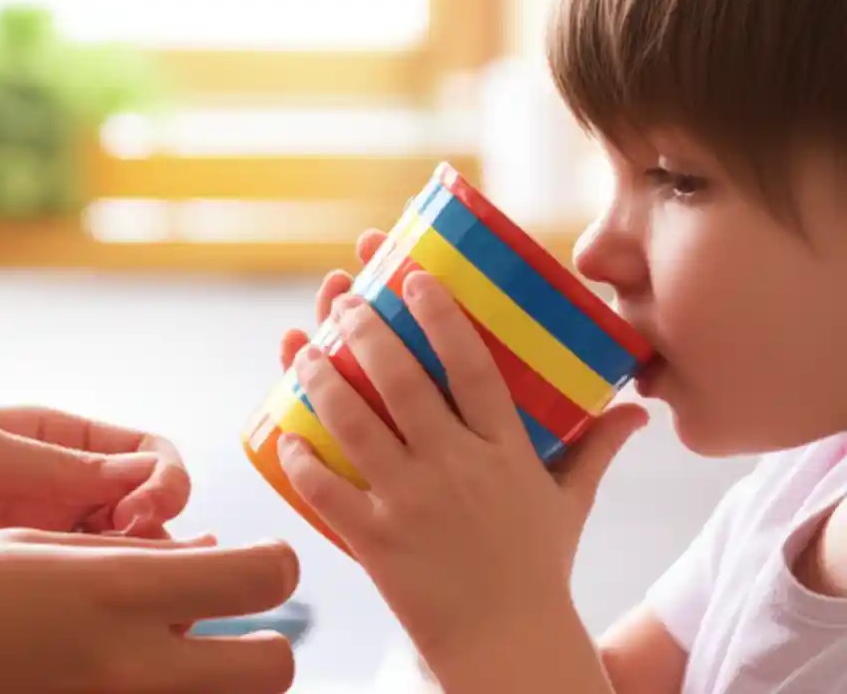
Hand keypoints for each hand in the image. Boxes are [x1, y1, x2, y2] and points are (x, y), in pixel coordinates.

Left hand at [0, 407, 189, 598]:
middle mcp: (53, 489)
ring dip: (133, 570)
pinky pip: (72, 595)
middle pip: (145, 510)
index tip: (145, 510)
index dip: (162, 479)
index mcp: (49, 439)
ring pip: (118, 559)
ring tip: (115, 591)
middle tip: (129, 551)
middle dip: (157, 529)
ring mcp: (35, 542)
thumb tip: (146, 472)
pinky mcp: (11, 587)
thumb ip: (56, 466)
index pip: (143, 452)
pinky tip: (86, 617)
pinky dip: (94, 602)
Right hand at [0, 529, 298, 693]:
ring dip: (214, 681)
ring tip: (167, 656)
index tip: (257, 561)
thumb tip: (203, 553)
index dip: (274, 561)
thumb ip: (124, 554)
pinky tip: (112, 681)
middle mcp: (128, 667)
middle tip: (234, 630)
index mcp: (114, 592)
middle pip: (273, 671)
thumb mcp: (29, 548)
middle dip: (268, 646)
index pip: (263, 576)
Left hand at [275, 233, 647, 656]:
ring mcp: (412, 505)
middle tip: (344, 299)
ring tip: (302, 350)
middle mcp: (457, 468)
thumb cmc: (538, 569)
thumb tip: (636, 411)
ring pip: (356, 426)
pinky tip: (286, 435)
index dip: (440, 316)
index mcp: (505, 451)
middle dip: (367, 331)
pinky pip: (327, 493)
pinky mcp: (377, 543)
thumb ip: (596, 450)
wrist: (510, 646)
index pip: (472, 367)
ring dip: (323, 381)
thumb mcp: (571, 504)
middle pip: (403, 382)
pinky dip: (303, 462)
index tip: (413, 277)